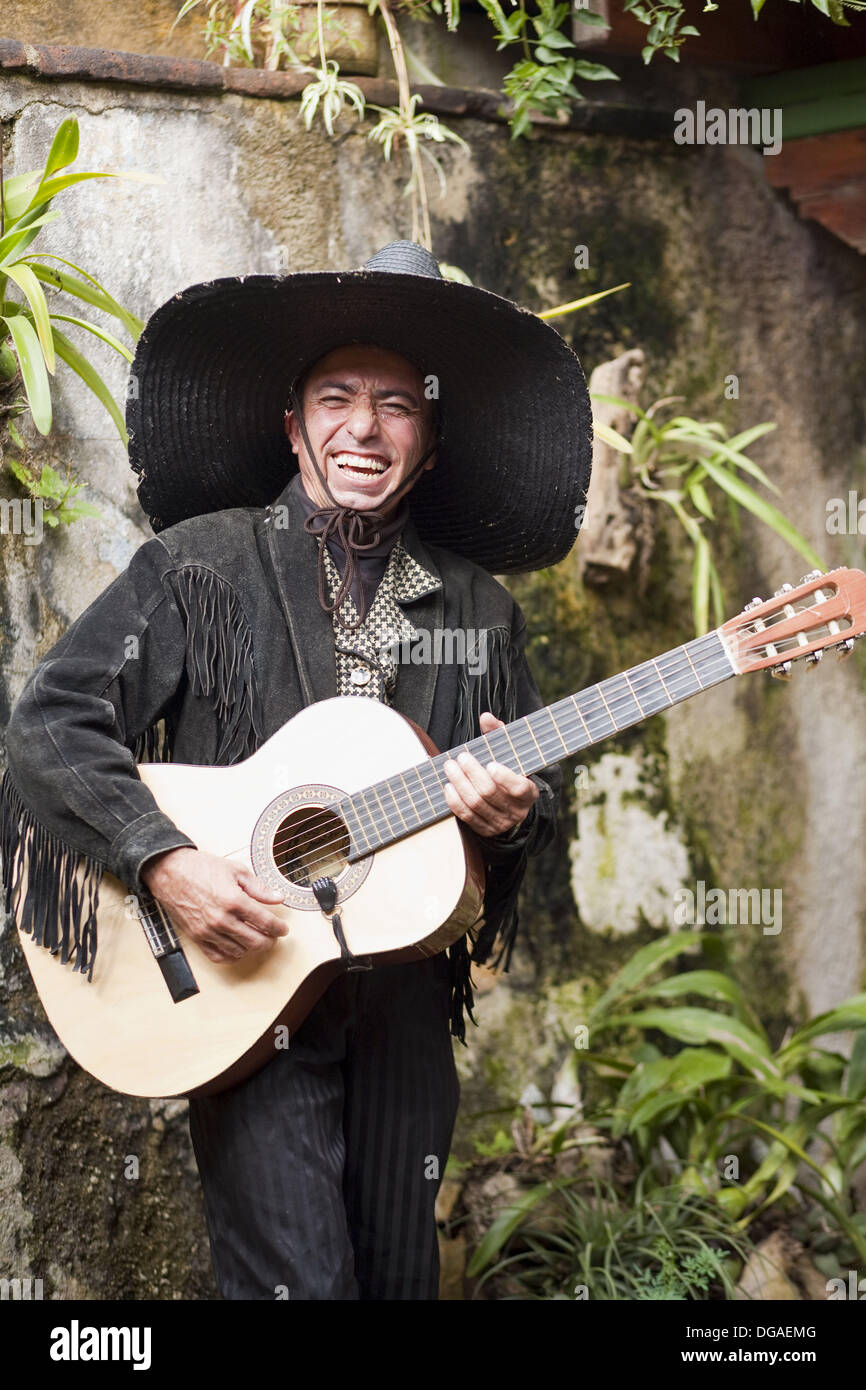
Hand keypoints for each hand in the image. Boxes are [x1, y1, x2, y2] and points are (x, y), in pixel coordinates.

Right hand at [141, 847, 288, 963]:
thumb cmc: (201, 868)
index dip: (279, 928)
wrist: (170, 872)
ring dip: (252, 949)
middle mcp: (221, 919)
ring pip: (239, 952)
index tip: (283, 929)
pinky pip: (218, 956)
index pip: (265, 922)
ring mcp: (207, 931)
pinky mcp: (196, 937)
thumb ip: (259, 887)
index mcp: (234, 900)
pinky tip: (238, 948)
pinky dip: (232, 956)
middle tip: (273, 936)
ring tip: (256, 940)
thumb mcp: (236, 870)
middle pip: (255, 941)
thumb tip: (278, 898)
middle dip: (269, 941)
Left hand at [442, 711, 538, 837]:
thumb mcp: (510, 755)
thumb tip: (486, 717)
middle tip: (461, 758)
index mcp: (528, 792)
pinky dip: (455, 801)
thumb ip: (499, 735)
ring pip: (476, 804)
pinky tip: (448, 787)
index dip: (505, 778)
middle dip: (472, 773)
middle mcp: (516, 810)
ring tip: (450, 767)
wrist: (509, 805)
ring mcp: (500, 822)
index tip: (491, 764)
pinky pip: (467, 817)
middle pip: (490, 793)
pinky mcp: (485, 829)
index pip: (520, 788)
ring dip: (460, 784)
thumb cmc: (508, 773)